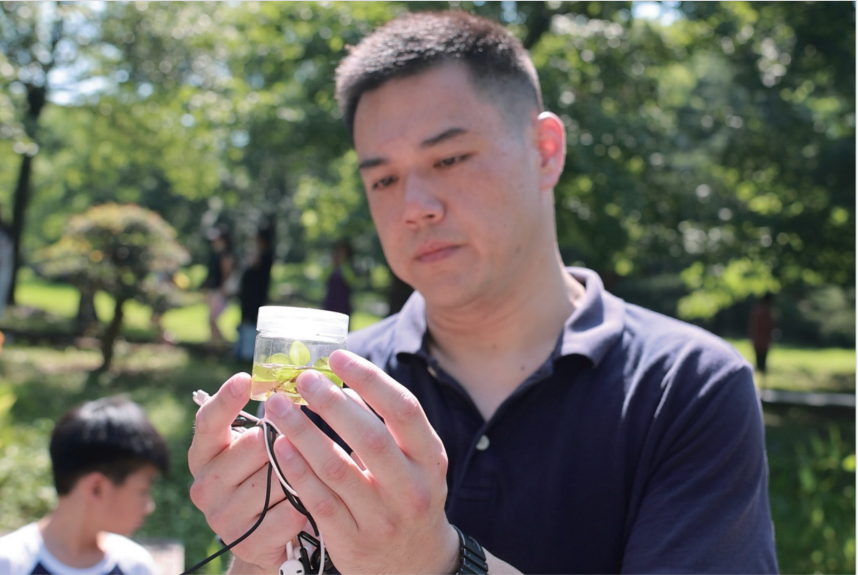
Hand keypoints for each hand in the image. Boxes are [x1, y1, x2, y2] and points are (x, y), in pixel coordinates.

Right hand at [188, 373, 307, 570]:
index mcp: (203, 455)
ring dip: (298, 473)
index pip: (208, 422)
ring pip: (277, 479)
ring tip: (304, 474)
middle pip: (253, 446)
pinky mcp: (247, 543)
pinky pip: (290, 512)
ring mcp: (222, 518)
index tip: (245, 378)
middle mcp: (204, 486)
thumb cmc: (264, 477)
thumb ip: (264, 421)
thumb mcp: (255, 449)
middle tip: (295, 443)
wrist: (266, 538)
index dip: (226, 400)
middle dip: (282, 440)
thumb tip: (290, 386)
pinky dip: (305, 505)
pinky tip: (307, 503)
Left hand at [263, 349, 459, 574]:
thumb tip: (340, 382)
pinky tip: (279, 446)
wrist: (415, 565)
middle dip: (331, 403)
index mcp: (430, 459)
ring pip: (336, 469)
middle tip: (302, 378)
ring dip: (303, 432)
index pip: (403, 409)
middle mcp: (411, 488)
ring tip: (278, 406)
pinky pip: (318, 500)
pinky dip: (296, 470)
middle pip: (370, 437)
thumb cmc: (407, 495)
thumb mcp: (415, 461)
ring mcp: (382, 518)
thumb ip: (386, 426)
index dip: (370, 379)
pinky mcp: (352, 541)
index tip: (337, 357)